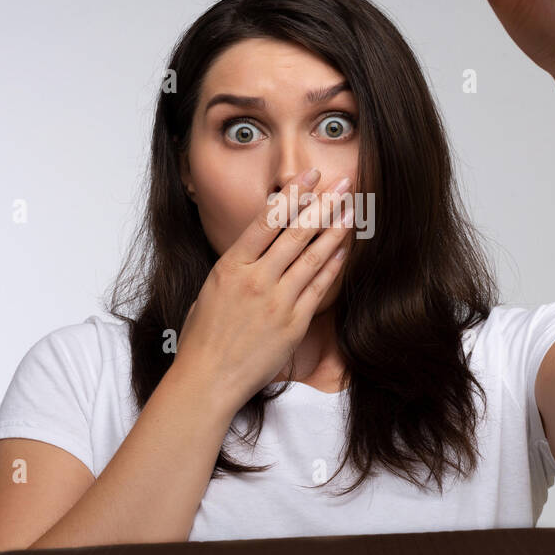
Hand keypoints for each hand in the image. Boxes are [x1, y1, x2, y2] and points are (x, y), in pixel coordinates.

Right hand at [172, 170, 351, 407]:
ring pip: (312, 257)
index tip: (309, 175)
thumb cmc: (203, 337)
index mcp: (230, 268)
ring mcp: (276, 302)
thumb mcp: (210, 290)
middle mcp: (256, 280)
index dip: (292, 195)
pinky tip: (344, 249)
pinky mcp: (293, 323)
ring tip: (351, 210)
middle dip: (323, 204)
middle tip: (343, 183)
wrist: (208, 379)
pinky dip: (332, 266)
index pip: (266, 221)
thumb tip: (257, 245)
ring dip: (334, 230)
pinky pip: (318, 288)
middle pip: (296, 233)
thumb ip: (236, 267)